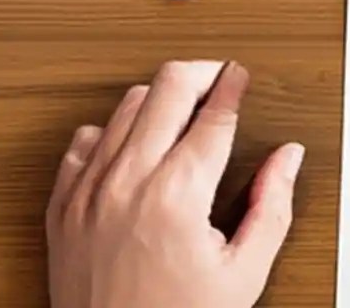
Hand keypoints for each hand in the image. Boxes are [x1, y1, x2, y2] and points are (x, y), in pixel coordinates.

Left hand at [46, 60, 304, 307]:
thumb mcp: (243, 274)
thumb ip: (271, 207)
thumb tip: (286, 159)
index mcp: (177, 197)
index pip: (214, 115)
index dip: (233, 86)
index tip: (240, 76)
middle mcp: (127, 184)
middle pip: (167, 89)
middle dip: (200, 75)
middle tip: (217, 81)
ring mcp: (89, 192)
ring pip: (125, 105)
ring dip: (159, 99)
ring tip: (182, 113)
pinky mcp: (63, 206)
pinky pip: (82, 141)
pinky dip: (110, 132)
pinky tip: (131, 146)